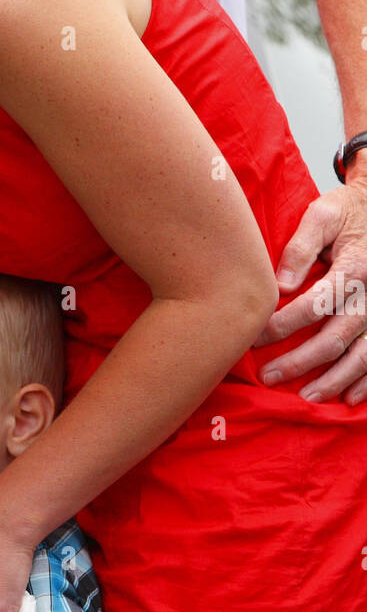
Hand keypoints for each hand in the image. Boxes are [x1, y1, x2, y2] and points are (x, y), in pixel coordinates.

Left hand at [253, 180, 366, 402]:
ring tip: (307, 396)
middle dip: (301, 361)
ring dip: (335, 379)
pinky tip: (349, 398)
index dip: (283, 326)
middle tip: (269, 377)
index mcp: (353, 267)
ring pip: (362, 353)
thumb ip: (300, 247)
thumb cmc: (346, 213)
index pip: (315, 304)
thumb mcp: (322, 215)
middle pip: (336, 336)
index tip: (254, 339)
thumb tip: (279, 285)